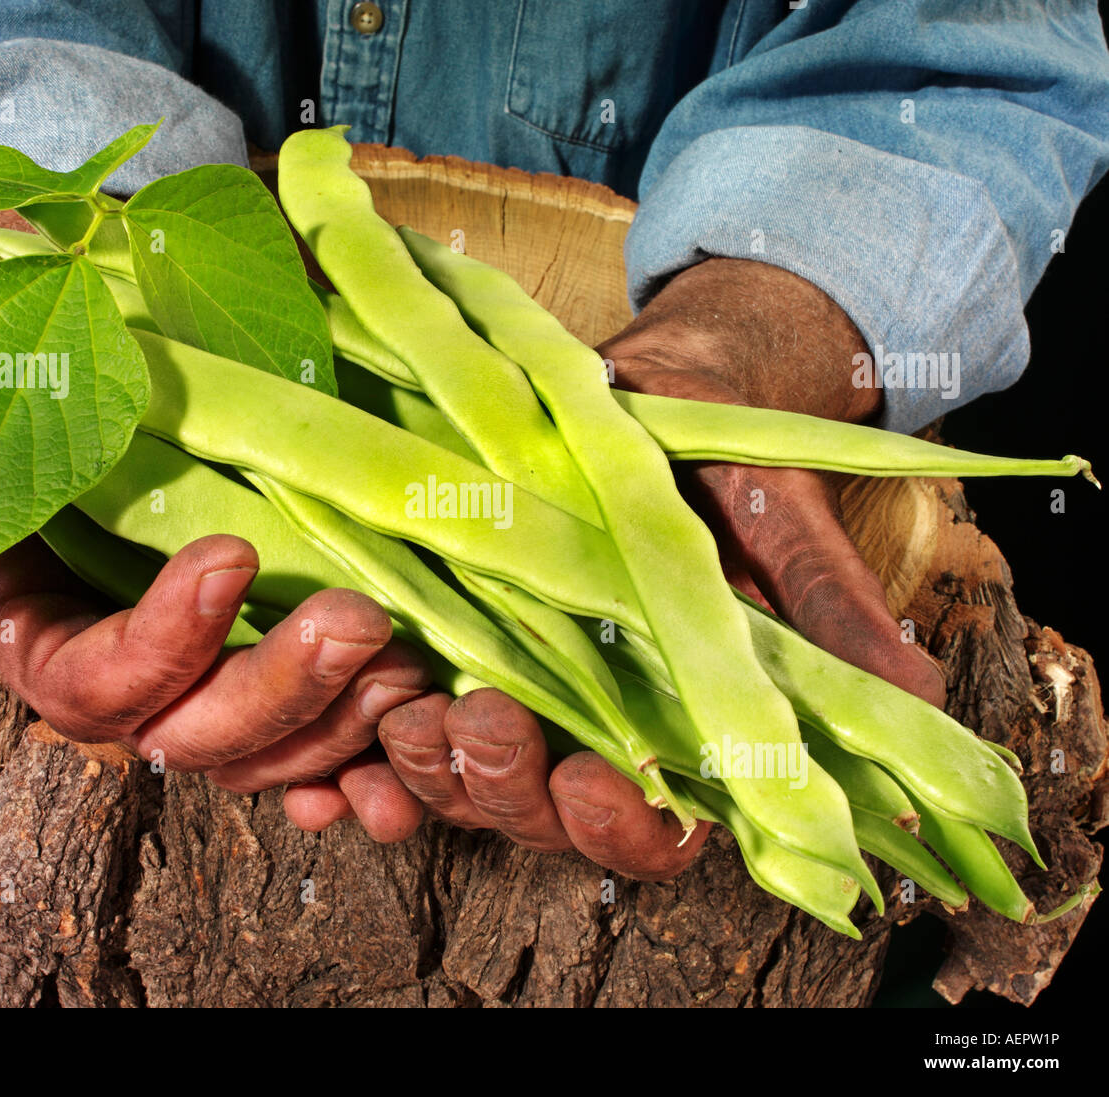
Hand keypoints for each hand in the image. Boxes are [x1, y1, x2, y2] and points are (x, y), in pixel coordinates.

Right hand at [0, 434, 430, 824]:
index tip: (232, 556)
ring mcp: (208, 703)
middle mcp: (129, 694)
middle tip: (358, 623)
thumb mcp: (0, 411)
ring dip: (344, 726)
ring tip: (411, 667)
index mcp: (48, 642)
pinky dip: (370, 763)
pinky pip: (323, 757)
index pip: (99, 678)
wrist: (108, 465)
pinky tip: (420, 738)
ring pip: (272, 757)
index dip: (164, 637)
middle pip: (198, 737)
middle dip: (281, 689)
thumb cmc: (53, 438)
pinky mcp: (272, 700)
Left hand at [310, 257, 943, 873]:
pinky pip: (390, 714)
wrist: (639, 395)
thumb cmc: (717, 464)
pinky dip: (360, 729)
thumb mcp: (776, 521)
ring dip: (422, 762)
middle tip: (478, 717)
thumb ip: (826, 609)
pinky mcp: (440, 642)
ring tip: (402, 705)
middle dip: (501, 785)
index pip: (649, 826)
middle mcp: (580, 726)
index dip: (622, 827)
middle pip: (532, 813)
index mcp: (668, 726)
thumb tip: (914, 695)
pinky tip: (342, 716)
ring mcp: (504, 687)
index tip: (601, 779)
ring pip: (454, 774)